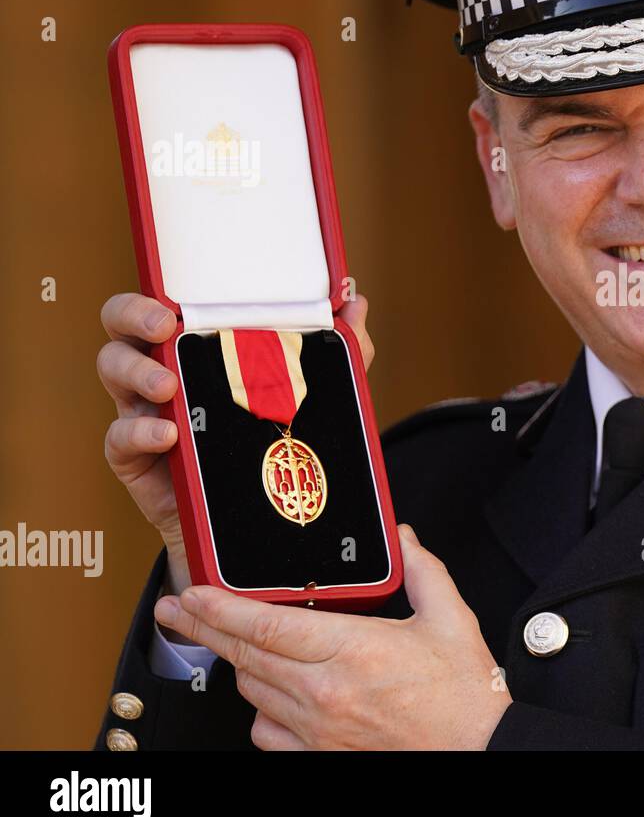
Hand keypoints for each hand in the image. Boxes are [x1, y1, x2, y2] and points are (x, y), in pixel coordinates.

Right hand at [98, 292, 375, 598]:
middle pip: (122, 329)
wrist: (255, 516)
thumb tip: (356, 304)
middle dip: (134, 318)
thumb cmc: (272, 438)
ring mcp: (144, 412)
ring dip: (137, 373)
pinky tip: (168, 435)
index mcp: (197, 348)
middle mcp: (163, 371)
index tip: (175, 306)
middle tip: (164, 328)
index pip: (161, 306)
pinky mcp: (135, 457)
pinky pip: (119, 439)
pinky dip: (139, 433)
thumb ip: (336, 349)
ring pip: (114, 374)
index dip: (154, 299)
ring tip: (168, 386)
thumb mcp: (310, 391)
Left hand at [154, 525, 511, 749]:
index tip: (194, 594)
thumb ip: (422, 571)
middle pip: (245, 657)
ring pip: (251, 692)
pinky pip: (265, 732)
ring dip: (237, 664)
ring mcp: (318, 729)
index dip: (221, 608)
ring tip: (228, 643)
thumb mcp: (451, 618)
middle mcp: (326, 692)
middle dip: (205, 629)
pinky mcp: (319, 755)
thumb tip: (403, 539)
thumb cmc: (463, 695)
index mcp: (354, 650)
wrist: (478, 750)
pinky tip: (269, 693)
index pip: (267, 627)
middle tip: (177, 611)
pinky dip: (260, 710)